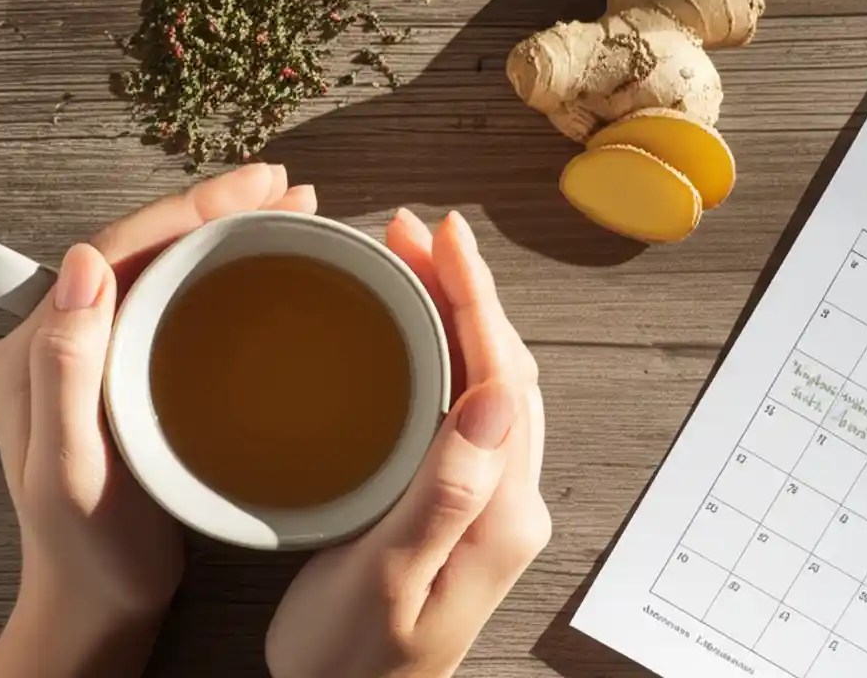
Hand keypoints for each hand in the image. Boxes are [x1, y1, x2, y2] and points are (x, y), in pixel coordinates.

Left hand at [0, 164, 316, 677]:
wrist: (97, 600)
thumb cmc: (89, 549)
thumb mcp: (67, 471)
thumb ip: (65, 371)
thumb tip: (83, 262)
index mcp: (37, 347)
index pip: (115, 250)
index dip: (187, 210)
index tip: (256, 189)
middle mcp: (65, 337)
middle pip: (144, 247)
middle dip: (216, 209)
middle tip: (289, 188)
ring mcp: (101, 354)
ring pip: (164, 267)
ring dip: (225, 232)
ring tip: (290, 211)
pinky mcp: (133, 373)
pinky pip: (177, 302)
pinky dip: (224, 272)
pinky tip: (264, 267)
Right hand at [264, 210, 550, 677]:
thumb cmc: (356, 660)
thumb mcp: (390, 579)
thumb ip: (447, 492)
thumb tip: (500, 394)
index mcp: (502, 510)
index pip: (504, 376)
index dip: (475, 297)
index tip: (444, 235)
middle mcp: (510, 499)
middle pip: (503, 367)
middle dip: (465, 290)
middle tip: (412, 232)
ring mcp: (491, 501)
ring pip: (487, 382)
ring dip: (457, 316)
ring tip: (409, 262)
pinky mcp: (464, 503)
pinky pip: (465, 407)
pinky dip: (444, 355)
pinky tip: (411, 334)